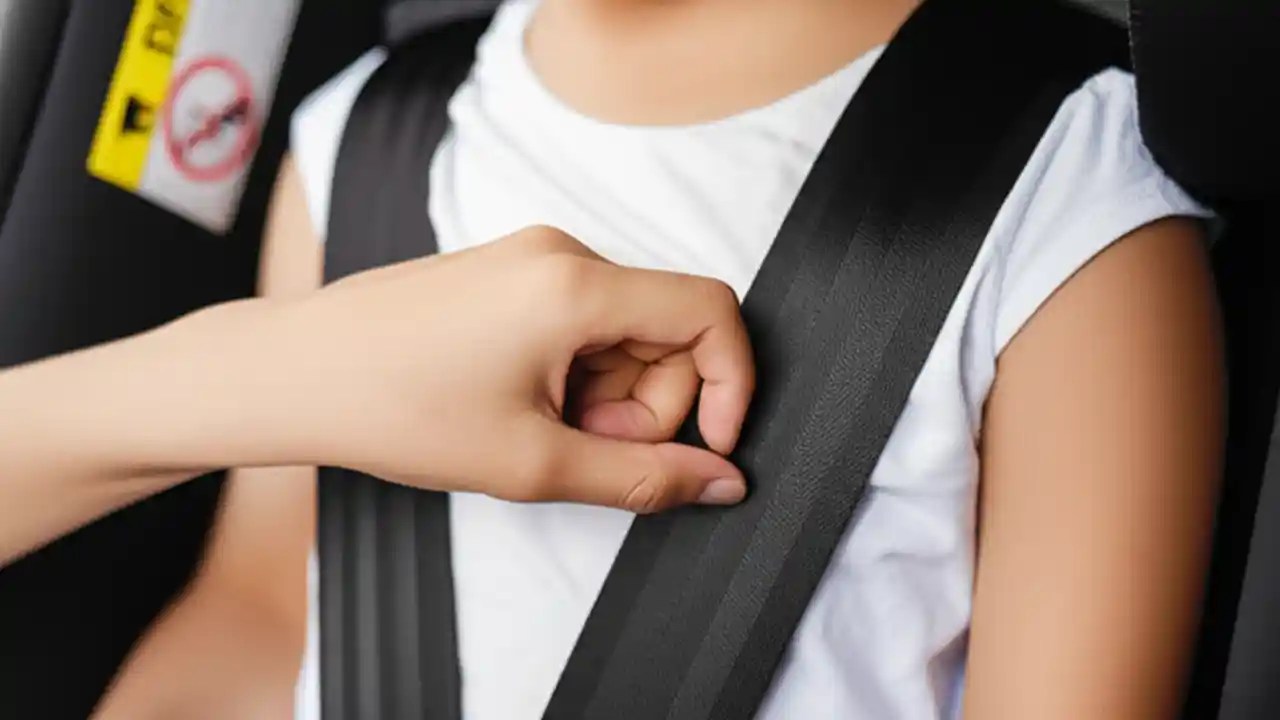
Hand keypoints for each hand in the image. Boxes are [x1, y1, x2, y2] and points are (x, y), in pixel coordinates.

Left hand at [268, 225, 753, 511]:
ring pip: (624, 333)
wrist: (291, 373)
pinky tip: (523, 406)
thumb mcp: (531, 463)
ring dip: (608, 397)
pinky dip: (575, 375)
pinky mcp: (511, 273)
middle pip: (667, 330)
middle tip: (583, 451)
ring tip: (539, 432)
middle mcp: (562, 252)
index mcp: (575, 285)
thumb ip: (643, 477)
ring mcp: (533, 257)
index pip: (710, 312)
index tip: (709, 447)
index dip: (730, 384)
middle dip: (647, 406)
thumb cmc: (393, 410)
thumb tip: (722, 482)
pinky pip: (582, 323)